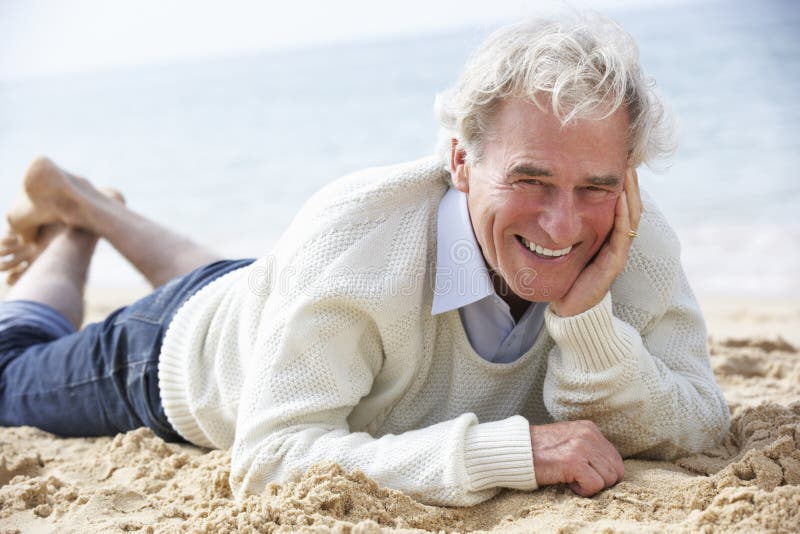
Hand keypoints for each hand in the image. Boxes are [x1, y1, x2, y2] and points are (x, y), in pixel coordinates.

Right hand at [530, 420, 624, 496]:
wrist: (516, 450)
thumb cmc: (540, 449)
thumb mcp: (569, 438)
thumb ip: (589, 446)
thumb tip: (608, 467)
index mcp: (589, 428)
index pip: (615, 458)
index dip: (603, 472)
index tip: (585, 474)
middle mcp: (589, 435)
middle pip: (615, 470)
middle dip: (600, 480)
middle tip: (578, 478)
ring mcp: (582, 447)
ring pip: (608, 479)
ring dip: (591, 485)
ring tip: (571, 478)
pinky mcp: (574, 462)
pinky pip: (595, 485)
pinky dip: (583, 491)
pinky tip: (567, 483)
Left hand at [550, 167, 642, 316]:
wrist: (567, 309)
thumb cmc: (562, 276)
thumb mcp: (560, 243)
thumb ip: (560, 225)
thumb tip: (541, 196)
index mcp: (606, 235)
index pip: (619, 202)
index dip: (620, 182)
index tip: (615, 158)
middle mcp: (616, 241)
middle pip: (631, 205)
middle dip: (629, 181)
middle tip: (626, 157)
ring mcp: (617, 252)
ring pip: (631, 216)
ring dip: (630, 192)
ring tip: (627, 170)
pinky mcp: (613, 264)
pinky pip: (622, 235)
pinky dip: (622, 215)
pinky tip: (619, 198)